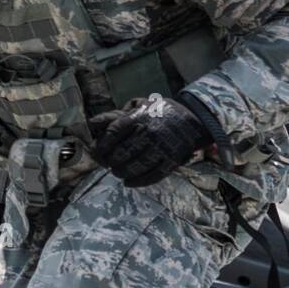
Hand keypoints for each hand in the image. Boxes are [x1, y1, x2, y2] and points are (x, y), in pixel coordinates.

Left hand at [88, 96, 213, 187]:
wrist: (195, 120)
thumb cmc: (162, 112)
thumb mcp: (141, 105)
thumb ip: (117, 114)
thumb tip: (93, 123)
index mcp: (140, 116)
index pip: (114, 132)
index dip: (102, 145)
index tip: (97, 152)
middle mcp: (150, 131)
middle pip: (122, 153)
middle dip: (111, 162)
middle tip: (108, 164)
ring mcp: (161, 147)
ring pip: (135, 166)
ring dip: (122, 172)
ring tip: (118, 172)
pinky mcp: (171, 160)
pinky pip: (151, 175)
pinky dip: (137, 181)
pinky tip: (129, 182)